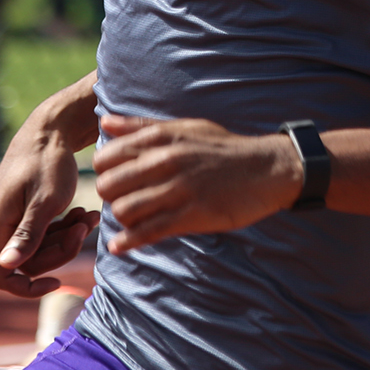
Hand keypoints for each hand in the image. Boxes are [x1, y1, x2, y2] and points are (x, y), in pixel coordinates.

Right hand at [0, 123, 96, 299]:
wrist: (50, 129)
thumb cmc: (49, 162)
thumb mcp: (45, 202)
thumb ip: (27, 236)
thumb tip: (5, 267)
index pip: (3, 275)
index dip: (29, 287)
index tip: (59, 281)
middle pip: (26, 261)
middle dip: (60, 249)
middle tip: (85, 227)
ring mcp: (3, 216)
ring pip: (36, 247)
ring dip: (65, 237)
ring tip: (88, 217)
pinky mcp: (16, 210)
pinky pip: (38, 232)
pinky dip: (61, 227)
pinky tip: (82, 213)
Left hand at [92, 115, 299, 255]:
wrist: (266, 168)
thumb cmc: (223, 148)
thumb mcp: (184, 128)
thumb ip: (142, 127)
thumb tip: (105, 123)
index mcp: (161, 139)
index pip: (107, 156)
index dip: (103, 171)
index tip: (114, 178)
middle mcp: (165, 162)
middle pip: (109, 185)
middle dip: (109, 197)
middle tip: (122, 200)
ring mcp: (178, 189)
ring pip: (125, 210)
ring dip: (122, 219)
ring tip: (132, 219)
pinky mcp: (192, 215)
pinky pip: (149, 231)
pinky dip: (129, 242)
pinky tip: (120, 247)